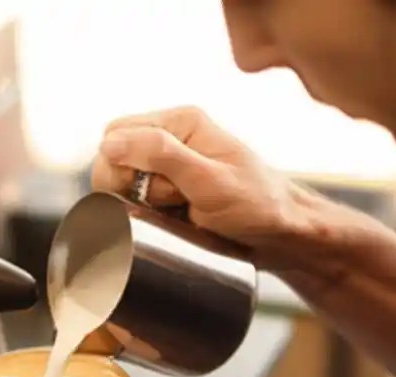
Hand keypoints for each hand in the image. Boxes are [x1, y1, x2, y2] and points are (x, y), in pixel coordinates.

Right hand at [90, 106, 391, 279]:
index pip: (115, 135)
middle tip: (172, 203)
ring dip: (141, 206)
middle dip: (131, 190)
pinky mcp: (172, 189)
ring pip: (124, 186)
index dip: (118, 168)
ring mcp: (171, 165)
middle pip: (114, 160)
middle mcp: (172, 137)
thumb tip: (111, 143)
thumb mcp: (210, 182)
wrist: (284, 235)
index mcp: (181, 121)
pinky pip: (138, 202)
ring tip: (179, 214)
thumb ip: (161, 155)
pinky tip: (175, 222)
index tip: (148, 193)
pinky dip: (148, 217)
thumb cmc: (257, 206)